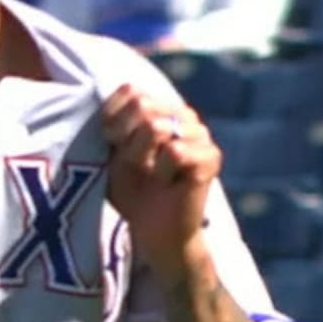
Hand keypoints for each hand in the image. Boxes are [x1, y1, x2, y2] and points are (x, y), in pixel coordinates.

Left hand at [101, 84, 219, 278]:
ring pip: (156, 128)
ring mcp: (200, 133)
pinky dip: (162, 173)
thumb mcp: (112, 153)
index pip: (130, 92)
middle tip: (136, 166)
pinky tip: (169, 185)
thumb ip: (115, 121)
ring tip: (153, 176)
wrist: (154, 229)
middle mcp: (181, 113)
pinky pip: (175, 151)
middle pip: (143, 106)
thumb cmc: (130, 188)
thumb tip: (131, 92)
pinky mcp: (211, 156)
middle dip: (128, 142)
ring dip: (143, 160)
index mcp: (158, 106)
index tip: (114, 149)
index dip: (113, 124)